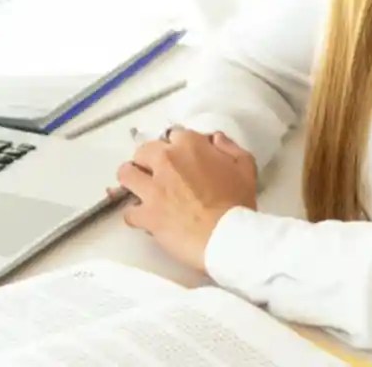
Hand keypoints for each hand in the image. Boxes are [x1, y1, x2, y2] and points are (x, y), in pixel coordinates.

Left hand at [111, 127, 257, 272]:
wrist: (227, 236)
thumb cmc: (238, 204)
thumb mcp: (245, 167)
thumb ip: (229, 147)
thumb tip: (215, 139)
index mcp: (189, 146)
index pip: (172, 135)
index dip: (176, 147)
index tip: (181, 157)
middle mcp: (166, 161)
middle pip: (143, 151)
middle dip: (149, 161)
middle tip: (158, 173)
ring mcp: (153, 188)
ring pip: (126, 174)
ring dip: (132, 180)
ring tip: (140, 189)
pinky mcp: (146, 214)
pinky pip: (128, 211)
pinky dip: (135, 215)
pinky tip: (145, 219)